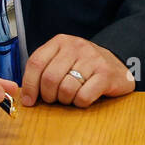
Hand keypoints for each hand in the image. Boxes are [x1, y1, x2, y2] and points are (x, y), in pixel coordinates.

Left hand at [21, 34, 135, 108]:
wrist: (118, 66)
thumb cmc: (84, 68)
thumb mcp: (62, 61)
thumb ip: (44, 71)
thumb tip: (26, 96)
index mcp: (61, 41)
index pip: (36, 63)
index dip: (29, 85)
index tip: (28, 101)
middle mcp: (76, 46)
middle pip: (50, 78)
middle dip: (49, 96)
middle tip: (55, 99)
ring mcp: (93, 59)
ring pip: (66, 89)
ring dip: (66, 100)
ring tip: (71, 97)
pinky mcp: (106, 74)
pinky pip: (84, 96)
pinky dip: (80, 103)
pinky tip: (84, 98)